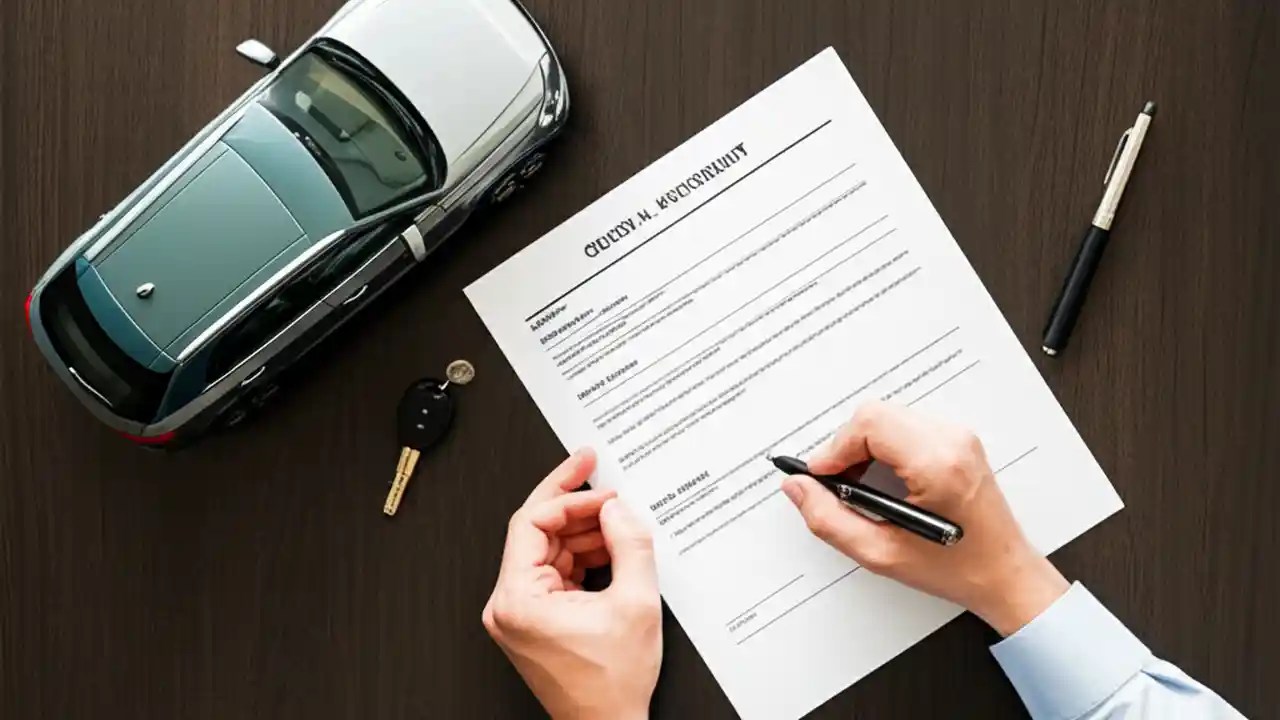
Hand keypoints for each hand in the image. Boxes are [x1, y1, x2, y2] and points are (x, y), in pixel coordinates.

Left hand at [483, 448, 661, 719]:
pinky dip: (584, 557)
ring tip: (621, 524)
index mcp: (517, 599)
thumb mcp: (635, 604)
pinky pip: (557, 573)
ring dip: (586, 534)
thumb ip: (630, 544)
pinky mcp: (535, 620)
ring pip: (551, 551)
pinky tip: (612, 549)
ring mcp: (520, 614)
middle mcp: (509, 605)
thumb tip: (620, 508)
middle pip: (539, 532)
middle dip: (578, 509)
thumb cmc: (611, 685)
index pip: (532, 522)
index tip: (591, 474)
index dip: (568, 494)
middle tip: (606, 484)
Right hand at [781, 402, 1067, 635]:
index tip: (821, 476)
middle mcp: (951, 441)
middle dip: (847, 447)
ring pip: (888, 417)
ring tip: (860, 484)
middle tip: (839, 484)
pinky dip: (883, 446)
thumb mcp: (881, 554)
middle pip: (875, 415)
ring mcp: (958, 437)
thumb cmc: (957, 568)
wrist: (1004, 573)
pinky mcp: (957, 440)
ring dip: (864, 446)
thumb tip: (798, 488)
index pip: (869, 424)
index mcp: (937, 464)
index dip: (835, 448)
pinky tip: (882, 479)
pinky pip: (905, 425)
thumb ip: (829, 519)